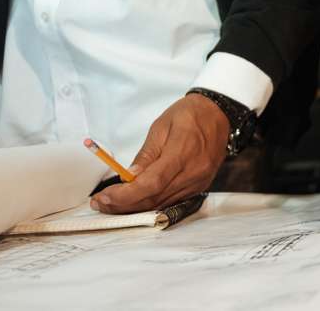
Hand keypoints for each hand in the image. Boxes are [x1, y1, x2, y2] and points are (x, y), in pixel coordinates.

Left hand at [93, 94, 228, 212]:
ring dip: (135, 207)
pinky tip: (136, 201)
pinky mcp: (199, 187)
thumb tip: (128, 178)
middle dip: (123, 205)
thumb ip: (145, 155)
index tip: (104, 197)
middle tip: (101, 203)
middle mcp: (193, 173)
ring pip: (161, 203)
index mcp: (182, 153)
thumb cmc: (190, 114)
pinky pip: (172, 201)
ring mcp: (198, 182)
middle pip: (154, 198)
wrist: (219, 113)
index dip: (125, 196)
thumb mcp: (161, 126)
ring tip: (113, 203)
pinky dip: (151, 203)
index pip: (151, 184)